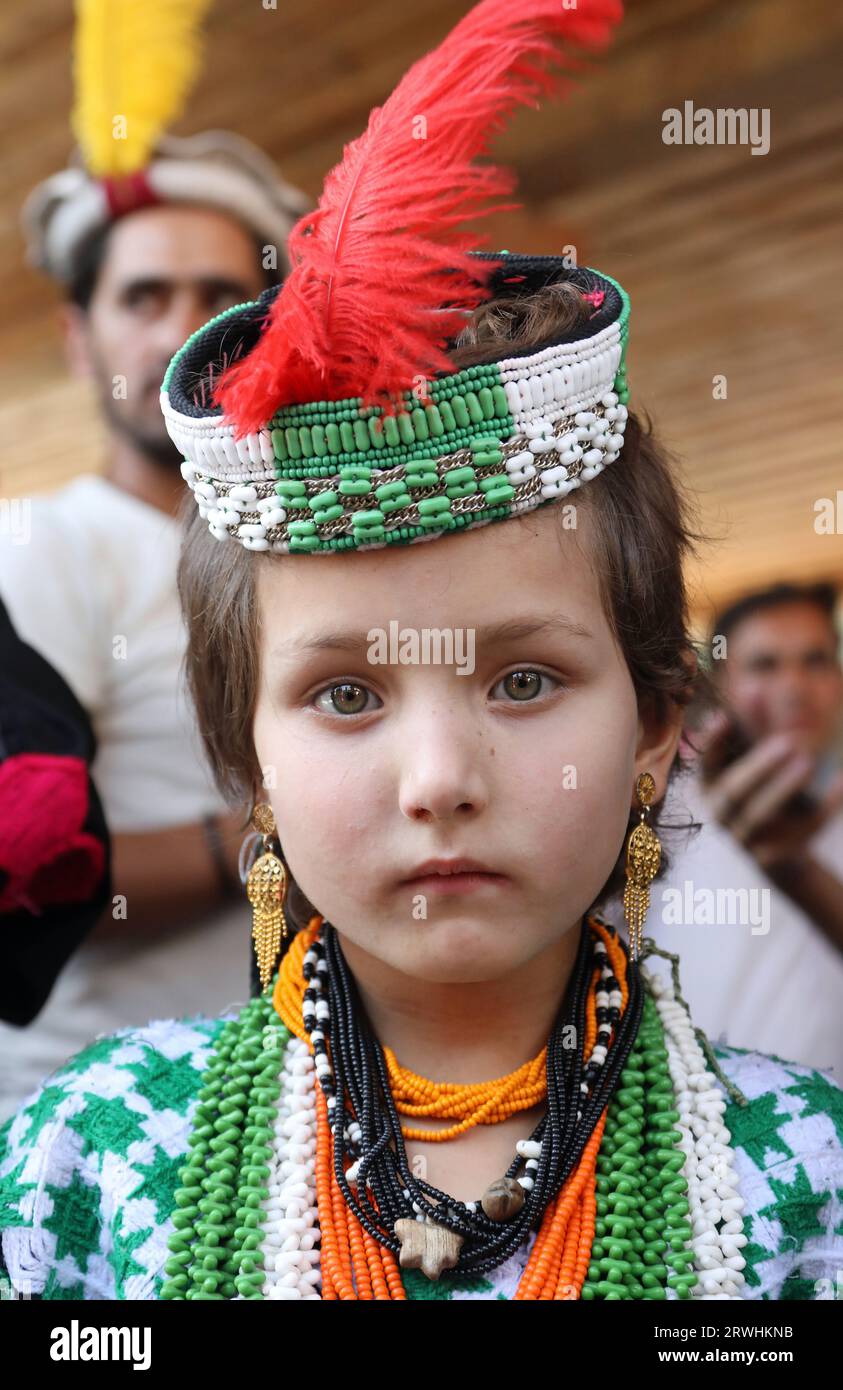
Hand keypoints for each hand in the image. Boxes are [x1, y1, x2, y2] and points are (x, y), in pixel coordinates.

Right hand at [699, 716, 842, 870]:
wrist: (779, 856)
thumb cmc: (764, 794)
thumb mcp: (758, 764)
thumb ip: (755, 731)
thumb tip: (754, 688)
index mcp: (710, 787)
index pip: (705, 764)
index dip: (713, 742)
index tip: (724, 716)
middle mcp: (720, 814)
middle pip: (736, 791)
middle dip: (761, 765)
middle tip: (790, 741)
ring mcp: (743, 839)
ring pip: (761, 813)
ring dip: (784, 786)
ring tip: (809, 760)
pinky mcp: (770, 858)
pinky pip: (798, 833)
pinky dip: (822, 810)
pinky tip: (841, 784)